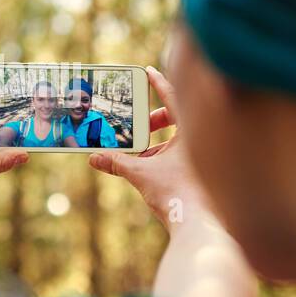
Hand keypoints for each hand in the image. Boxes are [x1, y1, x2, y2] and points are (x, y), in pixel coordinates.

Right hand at [88, 66, 208, 229]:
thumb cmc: (178, 193)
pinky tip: (146, 166)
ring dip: (156, 141)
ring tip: (135, 148)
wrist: (199, 225)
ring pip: (177, 139)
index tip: (147, 71)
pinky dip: (162, 155)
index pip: (174, 98)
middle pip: (176, 118)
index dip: (158, 83)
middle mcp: (200, 141)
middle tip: (137, 122)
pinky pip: (179, 155)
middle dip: (153, 119)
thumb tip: (93, 157)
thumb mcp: (141, 174)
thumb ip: (117, 163)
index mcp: (192, 132)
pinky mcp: (199, 173)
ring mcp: (201, 158)